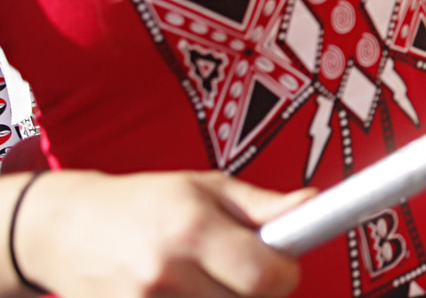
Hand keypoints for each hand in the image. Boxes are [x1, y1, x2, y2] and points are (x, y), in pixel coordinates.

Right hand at [14, 170, 311, 296]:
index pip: (265, 276)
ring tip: (209, 276)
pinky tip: (187, 290)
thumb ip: (261, 206)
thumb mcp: (205, 188)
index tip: (281, 263)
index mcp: (193, 230)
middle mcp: (167, 273)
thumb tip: (312, 204)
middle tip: (243, 268)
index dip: (284, 273)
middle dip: (257, 288)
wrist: (64, 230)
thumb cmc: (142, 202)